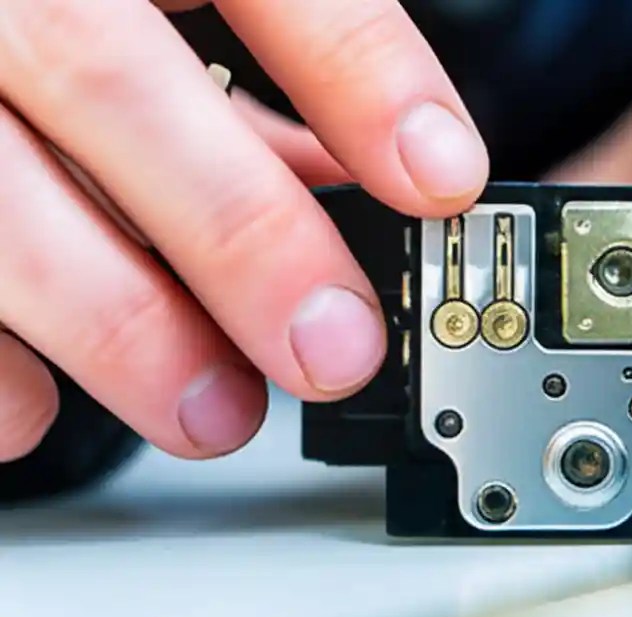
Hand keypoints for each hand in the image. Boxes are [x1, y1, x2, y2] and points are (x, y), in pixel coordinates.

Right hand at [0, 1, 487, 461]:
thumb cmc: (65, 8)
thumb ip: (259, 57)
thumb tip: (365, 163)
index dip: (357, 72)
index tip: (442, 178)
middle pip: (108, 80)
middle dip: (240, 233)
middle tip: (333, 349)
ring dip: (115, 323)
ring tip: (215, 411)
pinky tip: (37, 409)